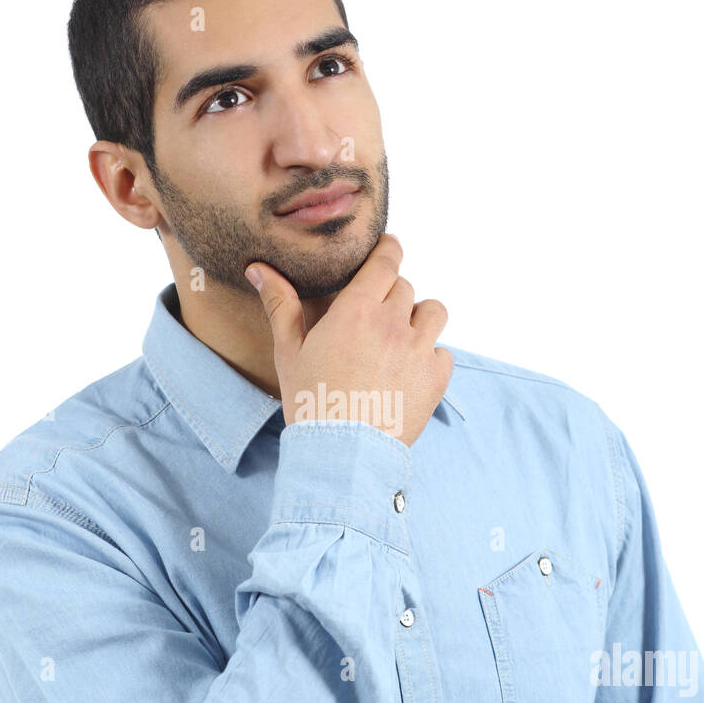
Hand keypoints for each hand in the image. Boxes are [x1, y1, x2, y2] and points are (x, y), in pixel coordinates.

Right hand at [245, 234, 452, 446]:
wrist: (343, 454)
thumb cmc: (311, 403)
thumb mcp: (290, 352)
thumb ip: (281, 305)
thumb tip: (259, 269)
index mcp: (357, 310)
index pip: (386, 261)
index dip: (389, 250)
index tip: (388, 248)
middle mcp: (393, 323)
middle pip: (405, 287)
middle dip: (392, 295)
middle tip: (376, 317)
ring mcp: (419, 350)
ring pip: (433, 312)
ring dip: (420, 318)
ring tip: (401, 338)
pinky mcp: (436, 378)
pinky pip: (445, 352)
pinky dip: (432, 356)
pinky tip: (411, 372)